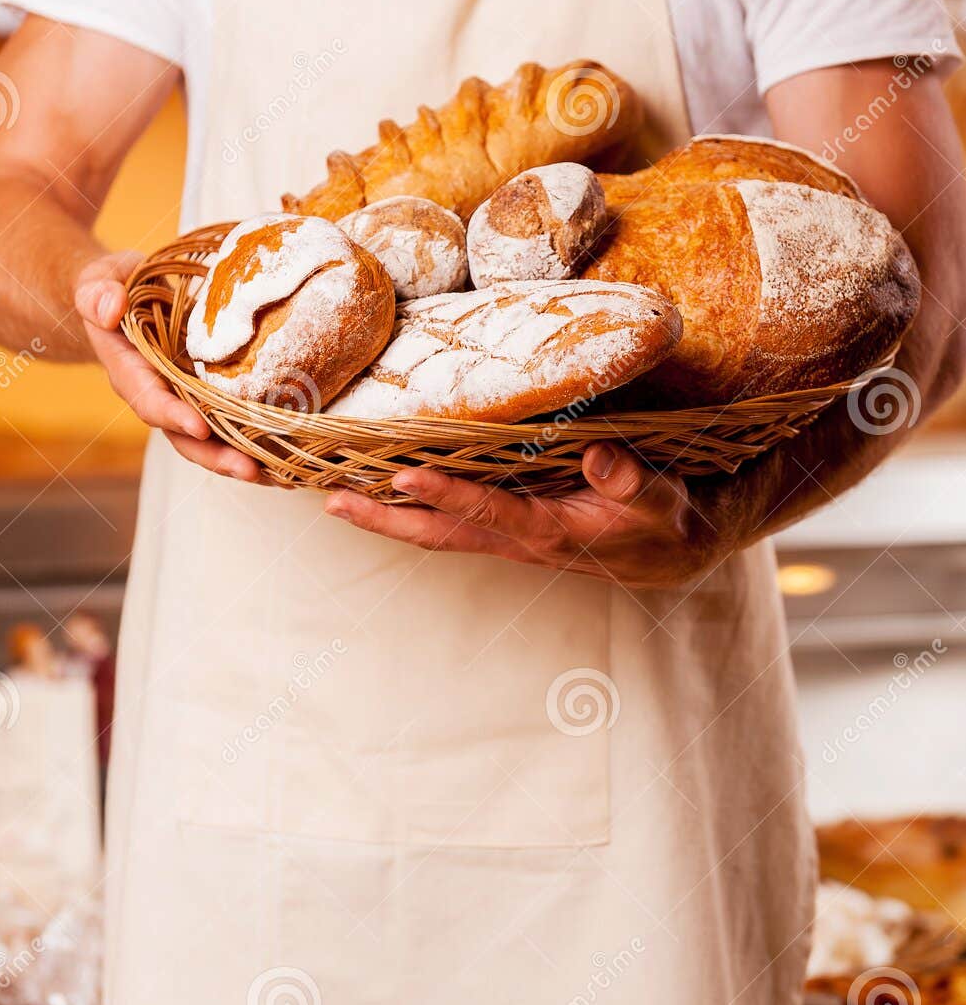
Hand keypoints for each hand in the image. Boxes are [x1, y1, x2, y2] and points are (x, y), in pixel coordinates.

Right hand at [74, 250, 262, 482]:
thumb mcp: (98, 281)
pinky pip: (232, 421)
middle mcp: (159, 394)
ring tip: (280, 475)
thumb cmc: (112, 287)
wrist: (125, 297)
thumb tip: (112, 308)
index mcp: (130, 373)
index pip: (149, 400)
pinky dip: (258, 440)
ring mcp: (187, 398)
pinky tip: (290, 455)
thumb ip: (98, 294)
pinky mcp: (210, 392)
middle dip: (216, 456)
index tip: (199, 426)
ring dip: (242, 459)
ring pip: (213, 439)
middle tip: (249, 470)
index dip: (172, 415)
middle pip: (185, 436)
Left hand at [325, 444, 725, 589]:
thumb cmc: (666, 519)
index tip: (400, 475)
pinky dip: (414, 510)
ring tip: (336, 496)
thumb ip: (630, 479)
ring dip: (386, 518)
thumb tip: (597, 452)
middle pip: (437, 534)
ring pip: (436, 532)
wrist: (674, 551)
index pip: (486, 511)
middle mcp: (518, 540)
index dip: (443, 494)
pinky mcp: (510, 529)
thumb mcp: (661, 498)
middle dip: (383, 519)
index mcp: (549, 532)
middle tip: (330, 501)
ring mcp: (509, 538)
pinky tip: (389, 490)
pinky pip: (450, 523)